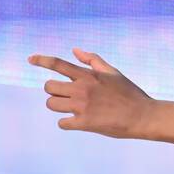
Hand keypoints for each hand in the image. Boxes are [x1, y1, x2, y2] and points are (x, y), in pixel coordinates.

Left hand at [29, 47, 153, 138]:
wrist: (142, 116)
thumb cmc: (129, 93)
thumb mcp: (113, 72)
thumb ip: (92, 60)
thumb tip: (74, 50)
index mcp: (88, 75)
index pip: (58, 64)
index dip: (42, 60)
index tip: (30, 59)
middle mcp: (82, 89)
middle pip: (48, 87)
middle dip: (54, 91)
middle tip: (67, 95)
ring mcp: (82, 106)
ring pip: (51, 104)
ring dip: (58, 106)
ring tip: (72, 108)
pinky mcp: (84, 123)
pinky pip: (62, 123)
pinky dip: (67, 123)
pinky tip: (78, 122)